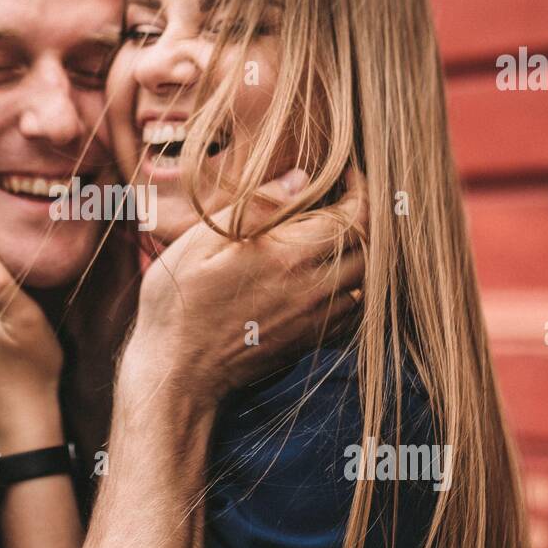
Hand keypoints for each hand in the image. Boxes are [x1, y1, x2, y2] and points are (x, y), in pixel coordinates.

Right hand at [121, 166, 367, 408]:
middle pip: (370, 247)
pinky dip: (354, 288)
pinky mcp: (311, 341)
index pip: (353, 217)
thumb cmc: (179, 302)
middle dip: (363, 218)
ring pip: (367, 280)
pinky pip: (355, 312)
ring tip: (337, 234)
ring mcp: (316, 319)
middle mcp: (313, 289)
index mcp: (287, 257)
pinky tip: (329, 276)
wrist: (178, 372)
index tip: (348, 175)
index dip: (360, 191)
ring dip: (362, 252)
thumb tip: (301, 179)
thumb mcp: (200, 241)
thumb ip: (255, 207)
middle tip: (343, 200)